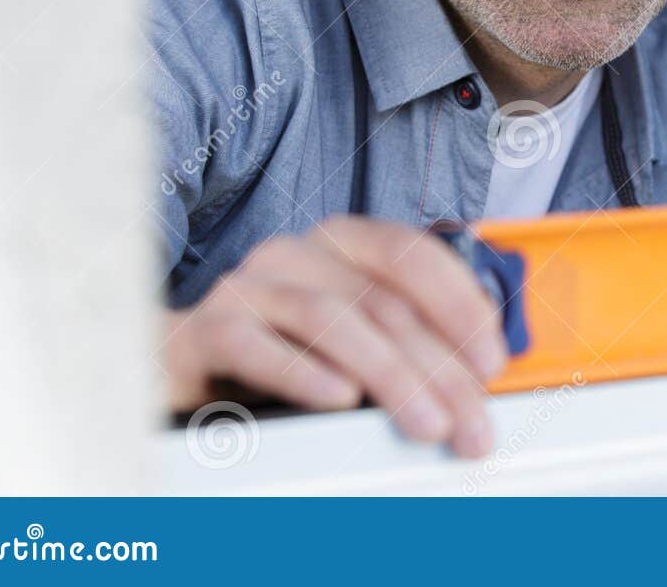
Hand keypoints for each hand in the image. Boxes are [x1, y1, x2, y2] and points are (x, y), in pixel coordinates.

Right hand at [162, 216, 507, 455]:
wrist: (174, 367)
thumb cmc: (278, 350)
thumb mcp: (352, 335)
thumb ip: (407, 339)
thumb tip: (476, 377)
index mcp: (340, 242)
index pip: (413, 255)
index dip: (461, 306)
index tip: (492, 363)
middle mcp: (296, 254)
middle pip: (383, 301)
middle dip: (439, 368)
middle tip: (470, 423)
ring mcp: (247, 287)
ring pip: (332, 318)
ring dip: (390, 376)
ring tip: (425, 423)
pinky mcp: (202, 331)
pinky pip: (257, 344)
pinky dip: (304, 370)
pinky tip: (339, 398)